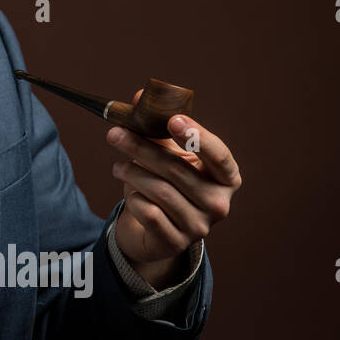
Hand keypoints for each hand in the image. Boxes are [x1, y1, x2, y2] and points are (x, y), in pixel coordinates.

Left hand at [106, 90, 241, 290]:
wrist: (156, 230)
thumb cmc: (166, 183)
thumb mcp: (165, 154)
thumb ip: (155, 126)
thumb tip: (140, 96)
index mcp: (226, 177)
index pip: (219, 156)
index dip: (197, 137)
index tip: (172, 119)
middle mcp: (220, 203)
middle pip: (177, 170)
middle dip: (141, 148)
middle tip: (114, 134)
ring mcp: (200, 226)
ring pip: (159, 191)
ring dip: (132, 173)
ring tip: (118, 167)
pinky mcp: (176, 243)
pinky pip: (148, 213)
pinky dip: (133, 198)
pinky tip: (130, 193)